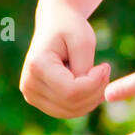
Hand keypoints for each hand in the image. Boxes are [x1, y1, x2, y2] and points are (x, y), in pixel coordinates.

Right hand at [19, 3, 112, 118]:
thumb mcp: (83, 41)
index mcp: (37, 66)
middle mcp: (29, 84)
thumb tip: (87, 92)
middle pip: (70, 104)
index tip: (105, 65)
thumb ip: (84, 68)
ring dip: (91, 99)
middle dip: (95, 92)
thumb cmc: (71, 28)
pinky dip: (83, 102)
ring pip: (69, 112)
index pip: (71, 91)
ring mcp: (31, 94)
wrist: (55, 23)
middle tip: (106, 71)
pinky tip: (92, 85)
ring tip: (100, 77)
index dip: (94, 84)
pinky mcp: (38, 100)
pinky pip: (66, 111)